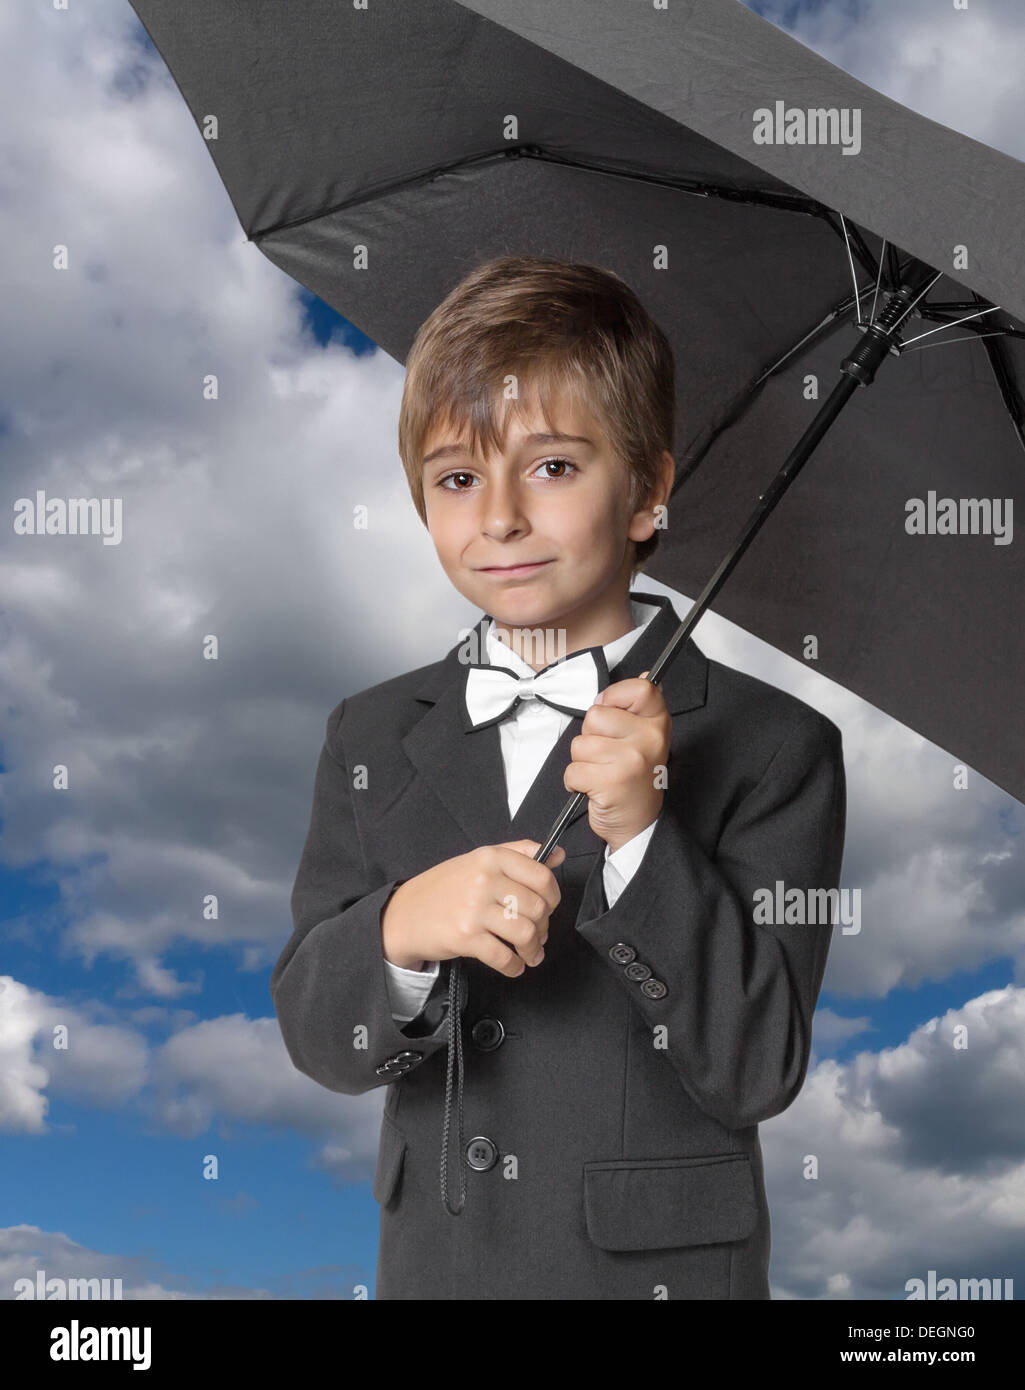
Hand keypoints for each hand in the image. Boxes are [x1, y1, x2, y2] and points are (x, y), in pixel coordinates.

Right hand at [380, 839, 565, 977]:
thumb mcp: (478, 860)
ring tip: (529, 953)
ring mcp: (473, 909)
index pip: (541, 875)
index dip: (553, 896)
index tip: (550, 906)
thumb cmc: (444, 888)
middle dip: (543, 926)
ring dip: (533, 949)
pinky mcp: (465, 937)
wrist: (404, 914)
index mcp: (490, 857)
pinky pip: (504, 957)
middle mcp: (483, 879)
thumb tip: (557, 855)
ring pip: (525, 933)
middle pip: (537, 907)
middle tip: (537, 934)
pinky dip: (514, 966)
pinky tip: (514, 965)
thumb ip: (519, 853)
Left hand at [564, 670, 671, 852]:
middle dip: (592, 736)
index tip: (614, 714)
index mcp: (658, 724)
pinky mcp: (610, 782)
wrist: (639, 825)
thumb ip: (635, 710)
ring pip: (580, 744)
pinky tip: (594, 788)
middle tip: (608, 757)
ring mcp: (630, 760)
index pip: (641, 687)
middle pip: (596, 715)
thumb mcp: (645, 740)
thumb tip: (636, 677)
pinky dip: (575, 782)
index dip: (616, 696)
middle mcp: (649, 739)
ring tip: (602, 774)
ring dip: (582, 761)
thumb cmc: (636, 781)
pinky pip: (572, 769)